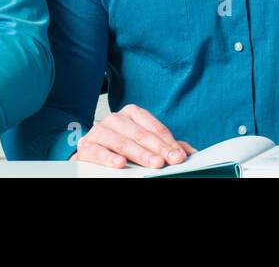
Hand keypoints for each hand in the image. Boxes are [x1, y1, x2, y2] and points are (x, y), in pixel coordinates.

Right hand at [70, 104, 194, 169]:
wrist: (92, 152)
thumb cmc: (123, 147)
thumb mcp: (146, 144)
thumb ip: (167, 146)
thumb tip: (191, 153)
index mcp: (132, 113)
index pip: (154, 128)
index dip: (169, 142)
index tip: (180, 156)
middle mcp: (116, 118)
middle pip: (141, 134)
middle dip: (158, 149)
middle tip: (171, 161)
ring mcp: (100, 130)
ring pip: (122, 142)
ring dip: (140, 154)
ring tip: (154, 164)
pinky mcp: (86, 146)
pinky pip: (98, 151)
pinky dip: (109, 158)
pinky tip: (120, 164)